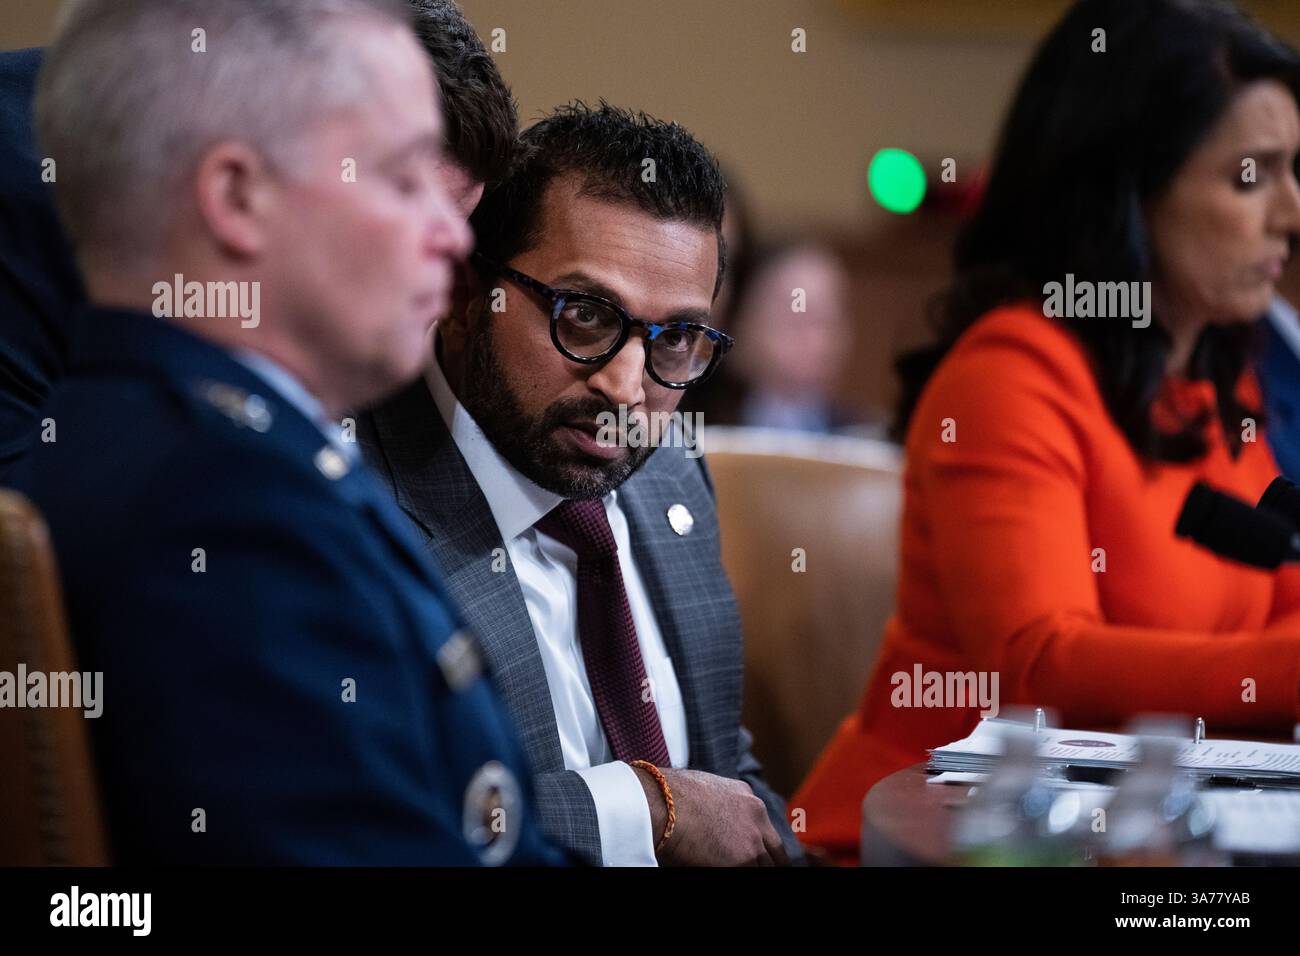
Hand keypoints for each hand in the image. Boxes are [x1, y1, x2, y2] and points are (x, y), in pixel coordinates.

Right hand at [632, 765, 788, 866]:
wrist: (661, 803)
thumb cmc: (668, 796)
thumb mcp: (704, 790)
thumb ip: (719, 805)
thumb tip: (711, 823)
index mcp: (747, 798)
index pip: (765, 830)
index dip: (761, 846)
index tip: (756, 857)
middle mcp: (757, 816)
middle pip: (776, 851)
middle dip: (767, 863)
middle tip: (758, 869)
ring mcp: (753, 839)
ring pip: (765, 866)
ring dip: (752, 868)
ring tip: (734, 868)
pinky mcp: (744, 860)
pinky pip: (751, 873)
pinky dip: (739, 873)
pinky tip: (720, 870)